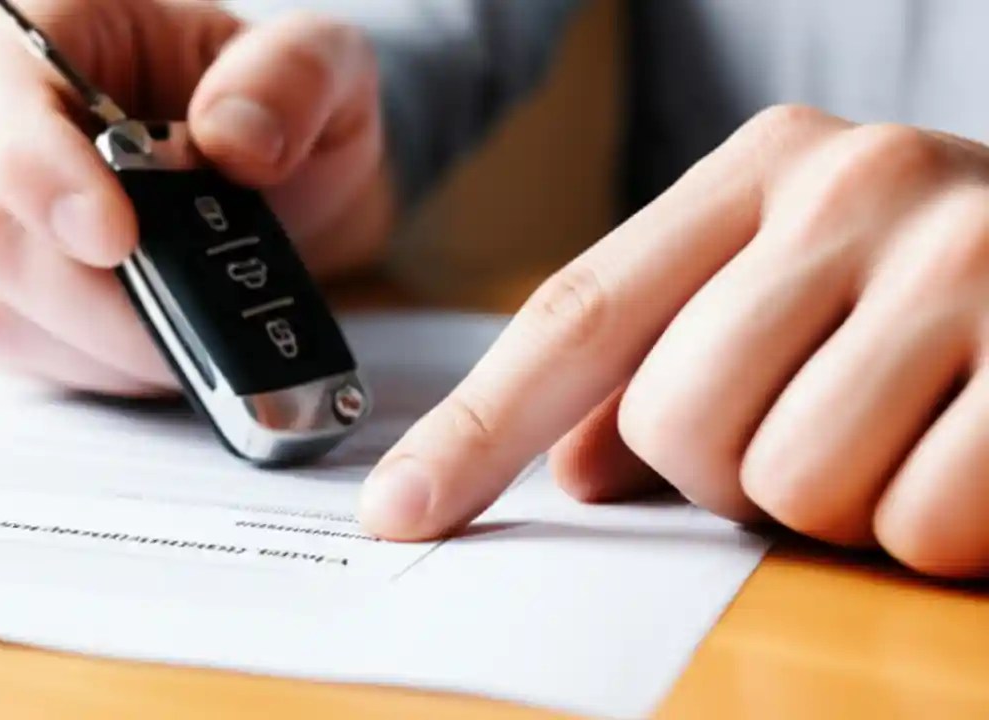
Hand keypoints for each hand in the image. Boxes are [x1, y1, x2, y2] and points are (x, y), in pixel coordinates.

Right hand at [0, 0, 390, 394]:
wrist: (296, 193)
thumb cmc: (288, 112)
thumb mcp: (325, 65)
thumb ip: (292, 76)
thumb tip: (234, 139)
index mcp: (63, 34)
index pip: (1, 92)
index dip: (39, 170)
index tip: (115, 237)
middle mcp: (4, 125)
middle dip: (99, 294)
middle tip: (197, 319)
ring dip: (110, 342)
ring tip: (203, 332)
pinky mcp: (6, 298)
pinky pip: (22, 353)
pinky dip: (105, 368)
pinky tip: (170, 350)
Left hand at [360, 105, 988, 577]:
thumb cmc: (944, 290)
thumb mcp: (801, 286)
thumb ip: (672, 364)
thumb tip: (570, 473)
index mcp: (764, 167)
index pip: (578, 316)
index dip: (477, 429)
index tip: (399, 515)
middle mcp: (856, 186)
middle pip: (676, 420)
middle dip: (733, 472)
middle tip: (824, 424)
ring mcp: (968, 258)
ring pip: (791, 485)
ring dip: (841, 502)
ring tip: (912, 430)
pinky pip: (918, 523)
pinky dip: (938, 527)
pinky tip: (981, 450)